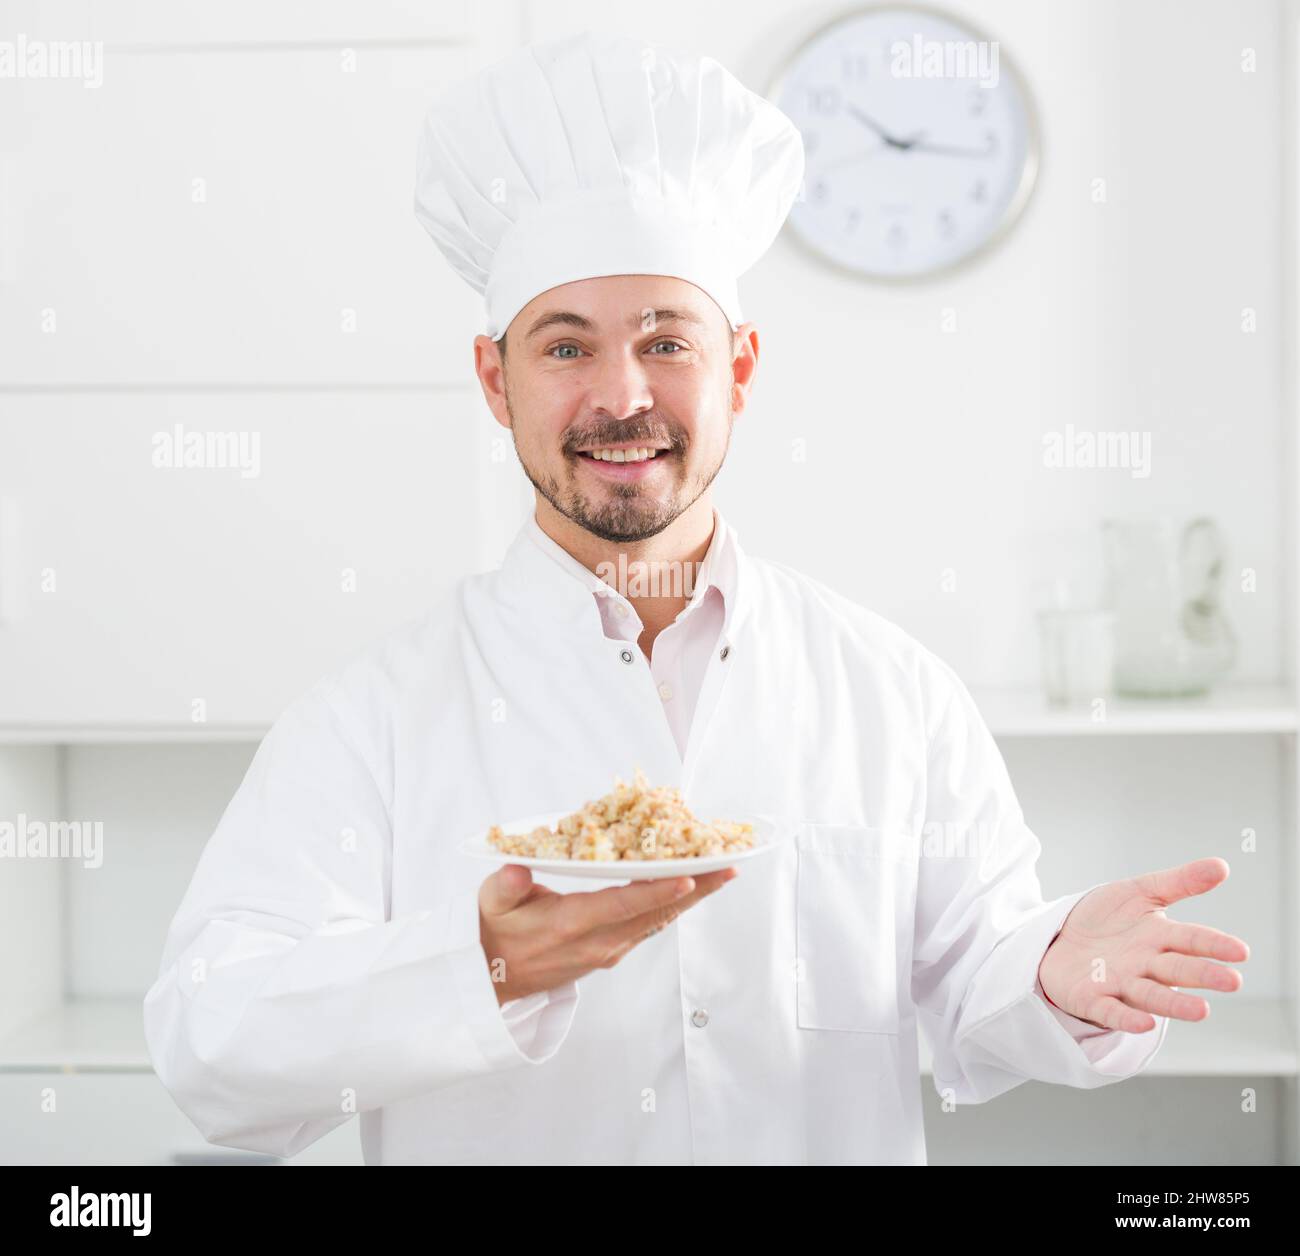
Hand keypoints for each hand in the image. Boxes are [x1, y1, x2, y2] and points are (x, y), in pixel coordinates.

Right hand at [479, 864, 737, 1003]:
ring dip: (692, 898)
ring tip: (721, 874)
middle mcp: (597, 941)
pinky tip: (691, 889)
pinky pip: (650, 927)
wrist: (493, 978)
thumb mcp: (491, 903)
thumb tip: (516, 869)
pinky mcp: (611, 953)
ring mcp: (608, 951)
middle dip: (695, 889)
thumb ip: (505, 885)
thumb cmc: (495, 931)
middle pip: (656, 913)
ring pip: (659, 921)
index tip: (690, 876)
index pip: (622, 905)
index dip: (657, 890)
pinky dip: (673, 906)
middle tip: (728, 867)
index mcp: (570, 924)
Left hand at [1038, 857, 1247, 1032]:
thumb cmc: (1106, 919)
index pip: (1192, 939)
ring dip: (1175, 1003)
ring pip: (1151, 996)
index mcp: (1159, 937)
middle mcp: (1145, 964)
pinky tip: (1144, 1023)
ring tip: (1202, 1011)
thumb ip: (1179, 882)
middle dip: (1204, 974)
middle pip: (1177, 969)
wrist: (1059, 938)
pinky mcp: (1092, 999)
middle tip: (1233, 981)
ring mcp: (1120, 984)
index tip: (1241, 950)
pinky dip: (1126, 1018)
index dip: (1214, 944)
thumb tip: (1222, 865)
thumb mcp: (1139, 892)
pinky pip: (1110, 1011)